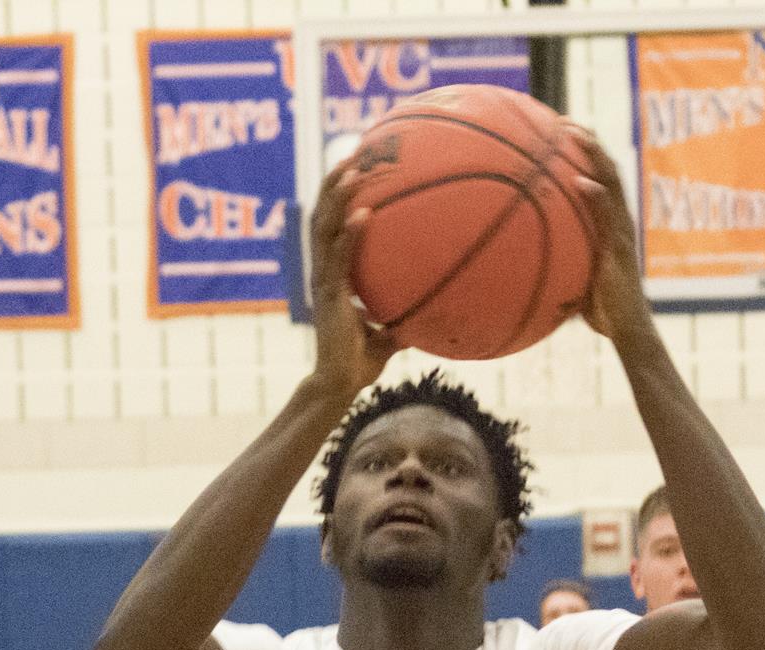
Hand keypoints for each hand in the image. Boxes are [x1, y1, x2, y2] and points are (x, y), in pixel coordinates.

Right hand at [307, 159, 397, 398]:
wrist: (340, 383)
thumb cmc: (363, 359)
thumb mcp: (392, 329)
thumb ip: (407, 311)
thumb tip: (441, 304)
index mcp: (333, 272)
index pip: (332, 223)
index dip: (339, 194)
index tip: (357, 166)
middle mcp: (323, 269)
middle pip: (322, 213)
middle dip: (334, 180)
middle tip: (355, 150)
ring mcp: (323, 279)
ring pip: (324, 227)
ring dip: (338, 195)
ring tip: (353, 168)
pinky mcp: (328, 294)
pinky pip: (340, 257)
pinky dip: (352, 233)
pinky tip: (367, 213)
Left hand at [567, 128, 656, 347]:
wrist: (626, 330)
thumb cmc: (600, 310)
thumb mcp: (575, 279)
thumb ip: (557, 263)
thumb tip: (517, 262)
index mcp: (610, 224)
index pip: (600, 179)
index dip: (584, 154)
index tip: (559, 132)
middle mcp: (619, 221)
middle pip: (607, 170)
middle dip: (589, 143)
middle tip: (563, 120)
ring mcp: (621, 232)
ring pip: (612, 183)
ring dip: (595, 156)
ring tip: (576, 134)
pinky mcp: (620, 248)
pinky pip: (609, 217)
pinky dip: (597, 197)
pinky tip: (582, 182)